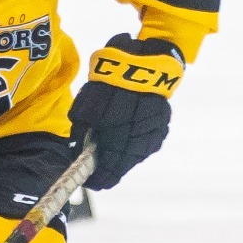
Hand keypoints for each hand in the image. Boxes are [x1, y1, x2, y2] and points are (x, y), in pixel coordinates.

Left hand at [68, 34, 181, 189]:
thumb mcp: (84, 106)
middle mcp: (138, 141)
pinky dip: (138, 142)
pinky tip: (129, 136)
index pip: (109, 171)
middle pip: (124, 165)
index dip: (99, 180)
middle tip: (101, 173)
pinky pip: (149, 140)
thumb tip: (79, 150)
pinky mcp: (163, 122)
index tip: (92, 182)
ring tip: (113, 155)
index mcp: (117, 139)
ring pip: (137, 154)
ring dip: (124, 156)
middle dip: (111, 169)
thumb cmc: (108, 82)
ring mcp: (153, 132)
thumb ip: (81, 132)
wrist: (143, 60)